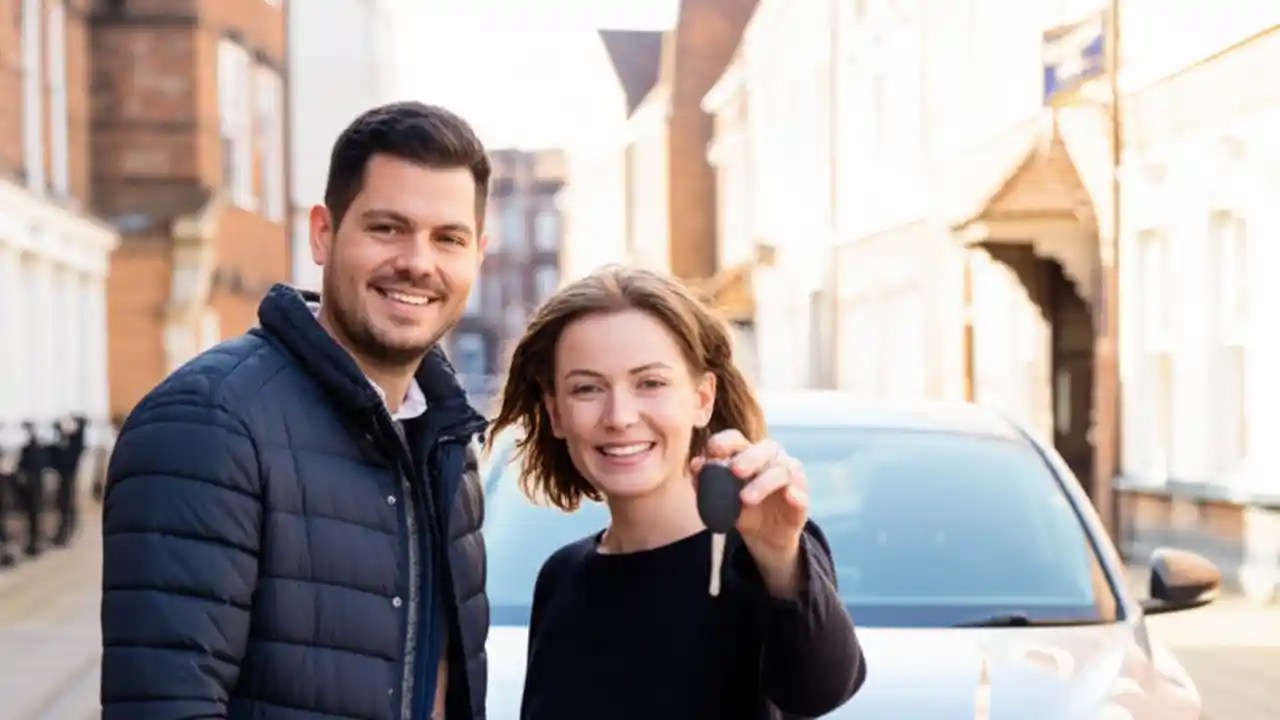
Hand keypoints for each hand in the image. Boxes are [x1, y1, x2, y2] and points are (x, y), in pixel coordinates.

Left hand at [692, 429, 808, 597]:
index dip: (726, 441)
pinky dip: (795, 494)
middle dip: (749, 458)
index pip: (738, 439)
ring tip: (746, 499)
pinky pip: (801, 493)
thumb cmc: (741, 508)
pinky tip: (789, 495)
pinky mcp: (801, 499)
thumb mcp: (721, 499)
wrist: (765, 536)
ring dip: (764, 482)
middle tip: (735, 471)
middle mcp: (772, 459)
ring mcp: (791, 477)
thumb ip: (708, 481)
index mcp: (749, 453)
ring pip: (782, 471)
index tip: (713, 450)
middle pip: (765, 448)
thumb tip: (694, 465)